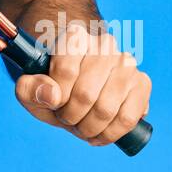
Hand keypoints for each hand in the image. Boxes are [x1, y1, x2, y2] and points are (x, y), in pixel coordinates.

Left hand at [14, 21, 150, 146]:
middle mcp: (104, 44)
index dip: (57, 97)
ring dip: (89, 128)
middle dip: (71, 117)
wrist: (77, 88)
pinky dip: (110, 134)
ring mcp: (126, 63)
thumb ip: (29, 89)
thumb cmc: (53, 86)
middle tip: (67, 118)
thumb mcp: (30, 88)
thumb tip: (52, 95)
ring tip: (81, 126)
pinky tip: (99, 134)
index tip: (54, 103)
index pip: (66, 70)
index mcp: (75, 36)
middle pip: (85, 94)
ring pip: (106, 109)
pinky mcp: (142, 83)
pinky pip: (127, 118)